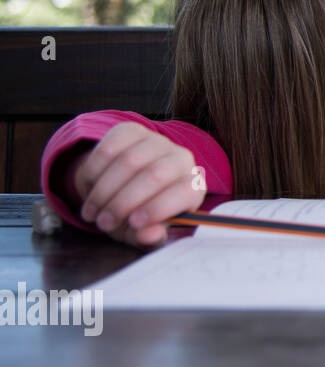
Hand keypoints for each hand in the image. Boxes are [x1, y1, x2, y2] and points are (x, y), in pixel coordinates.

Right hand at [71, 121, 206, 247]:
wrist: (122, 186)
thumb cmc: (139, 213)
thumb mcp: (146, 231)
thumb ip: (150, 236)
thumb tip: (149, 235)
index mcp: (193, 186)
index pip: (186, 192)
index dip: (159, 208)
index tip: (133, 223)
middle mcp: (182, 159)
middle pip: (155, 175)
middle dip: (124, 203)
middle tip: (103, 222)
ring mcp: (157, 141)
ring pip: (130, 161)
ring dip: (104, 190)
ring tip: (91, 212)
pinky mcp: (132, 130)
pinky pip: (111, 146)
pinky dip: (95, 169)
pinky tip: (90, 186)